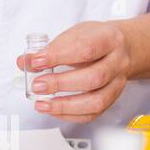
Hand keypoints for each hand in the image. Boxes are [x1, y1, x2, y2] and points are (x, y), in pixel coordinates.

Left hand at [18, 21, 132, 122]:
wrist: (124, 48)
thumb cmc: (97, 40)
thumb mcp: (75, 34)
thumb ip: (50, 48)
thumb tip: (25, 61)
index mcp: (109, 39)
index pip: (85, 47)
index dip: (59, 56)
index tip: (37, 61)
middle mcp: (117, 62)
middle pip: (94, 77)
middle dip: (61, 83)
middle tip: (37, 85)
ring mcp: (118, 83)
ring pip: (97, 100)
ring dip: (66, 106)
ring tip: (42, 104)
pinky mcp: (113, 99)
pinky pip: (94, 113)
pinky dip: (71, 115)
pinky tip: (54, 110)